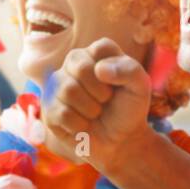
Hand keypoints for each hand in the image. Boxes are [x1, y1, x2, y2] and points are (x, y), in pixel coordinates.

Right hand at [44, 38, 152, 173]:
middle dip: (101, 92)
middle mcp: (74, 64)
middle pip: (80, 68)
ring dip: (91, 109)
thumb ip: (129, 70)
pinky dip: (80, 124)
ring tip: (95, 112)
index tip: (120, 85)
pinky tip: (84, 124)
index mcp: (96, 53)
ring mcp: (57, 85)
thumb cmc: (129, 108)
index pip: (102, 48)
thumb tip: (99, 69)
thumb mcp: (140, 87)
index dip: (115, 71)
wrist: (120, 140)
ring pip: (68, 90)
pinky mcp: (49, 108)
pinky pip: (62, 113)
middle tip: (106, 101)